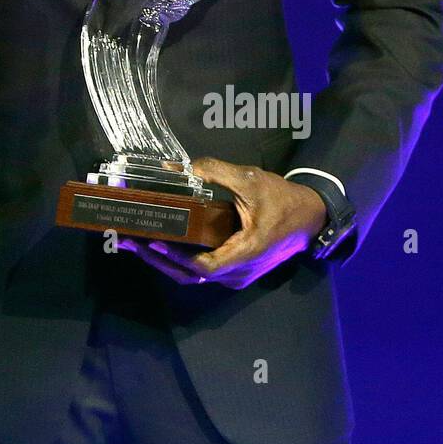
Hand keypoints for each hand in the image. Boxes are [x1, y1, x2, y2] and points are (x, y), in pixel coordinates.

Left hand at [119, 157, 327, 288]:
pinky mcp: (236, 270)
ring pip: (196, 276)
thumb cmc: (283, 200)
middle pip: (192, 275)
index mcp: (245, 254)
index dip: (175, 256)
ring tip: (138, 244)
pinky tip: (162, 244)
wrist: (311, 217)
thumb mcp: (250, 180)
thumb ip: (215, 172)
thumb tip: (179, 167)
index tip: (152, 241)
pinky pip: (204, 270)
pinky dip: (181, 260)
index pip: (203, 265)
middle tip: (131, 242)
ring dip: (167, 262)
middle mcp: (238, 272)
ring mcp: (237, 275)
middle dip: (159, 260)